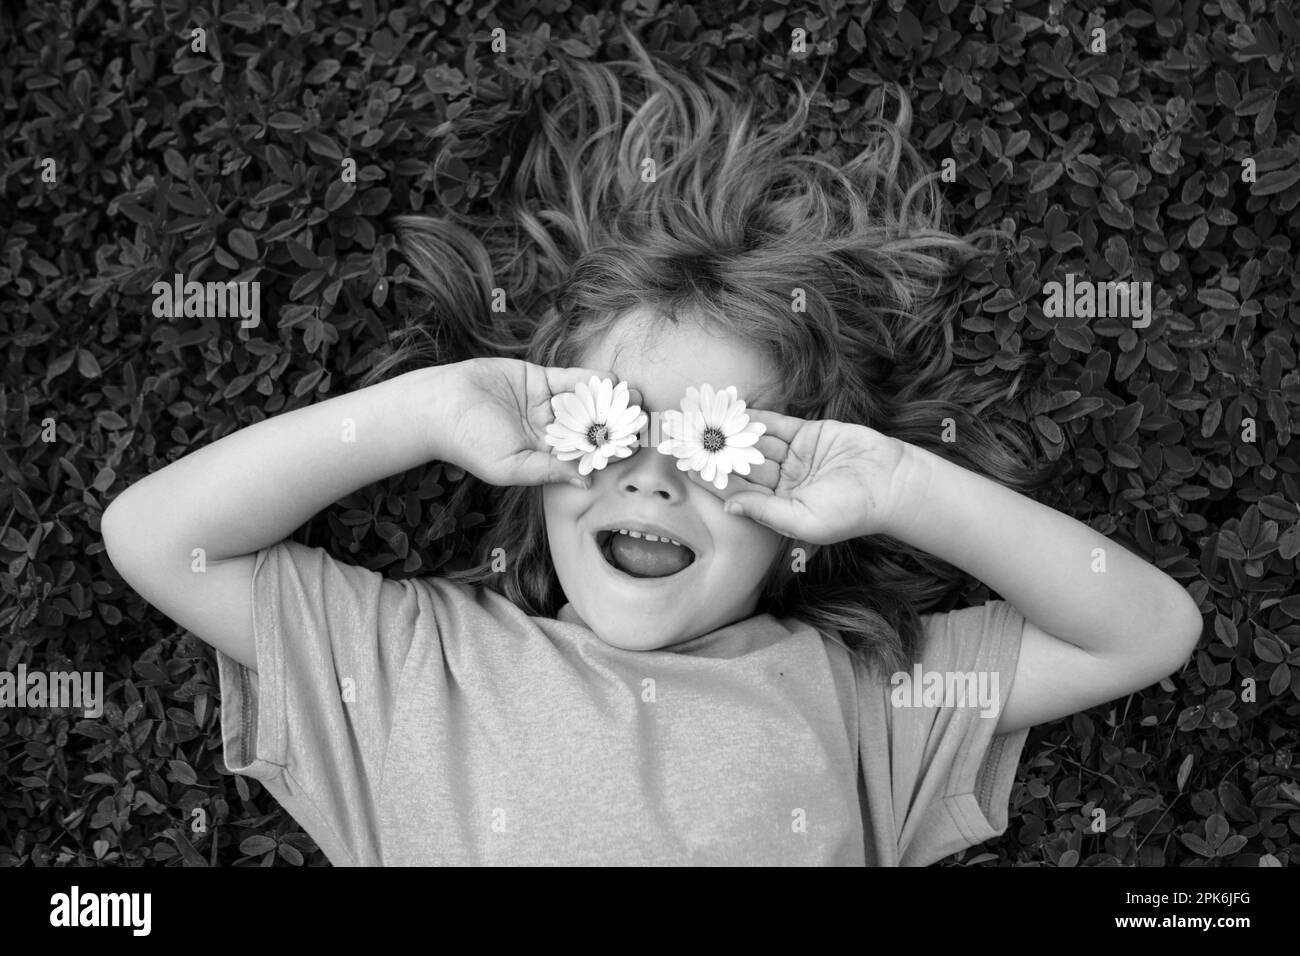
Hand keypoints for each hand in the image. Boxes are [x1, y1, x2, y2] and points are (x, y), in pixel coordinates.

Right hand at [444, 358, 638, 487]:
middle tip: (645, 421)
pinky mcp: (537, 378)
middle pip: (589, 427)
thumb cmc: (470, 444)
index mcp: (543, 456)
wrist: (440, 406)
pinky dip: (590, 380)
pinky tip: (612, 380)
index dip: (608, 452)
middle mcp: (548, 431)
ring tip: (637, 399)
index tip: (635, 449)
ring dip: (609, 400)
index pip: (583, 455)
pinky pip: (569, 379)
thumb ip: (549, 471)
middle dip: (616, 424)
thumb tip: (586, 482)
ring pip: (584, 402)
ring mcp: (544, 404)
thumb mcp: (512, 467)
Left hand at [705, 411, 914, 543]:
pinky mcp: (809, 435)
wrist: (892, 482)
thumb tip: (730, 508)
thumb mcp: (805, 519)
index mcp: (780, 508)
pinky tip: (733, 409)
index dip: (713, 479)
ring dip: (732, 432)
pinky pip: (777, 425)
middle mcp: (784, 483)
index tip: (687, 467)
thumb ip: (766, 512)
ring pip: (756, 443)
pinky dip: (756, 418)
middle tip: (688, 437)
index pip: (739, 492)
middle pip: (743, 465)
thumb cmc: (852, 511)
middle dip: (717, 453)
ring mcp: (795, 458)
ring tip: (704, 419)